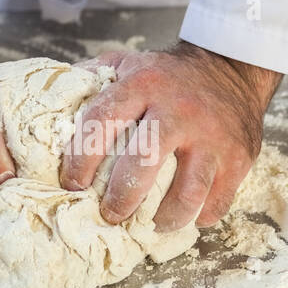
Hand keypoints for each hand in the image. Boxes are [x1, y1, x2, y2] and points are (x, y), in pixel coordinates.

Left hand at [60, 42, 280, 230]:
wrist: (230, 69)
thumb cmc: (168, 76)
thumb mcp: (128, 63)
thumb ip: (91, 79)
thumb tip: (48, 104)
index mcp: (143, 85)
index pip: (101, 122)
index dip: (81, 159)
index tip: (72, 184)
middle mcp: (178, 110)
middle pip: (143, 163)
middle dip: (120, 198)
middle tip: (110, 214)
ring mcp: (212, 136)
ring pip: (187, 192)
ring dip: (163, 218)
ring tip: (150, 224)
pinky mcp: (239, 157)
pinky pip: (217, 201)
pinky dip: (199, 217)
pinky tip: (186, 217)